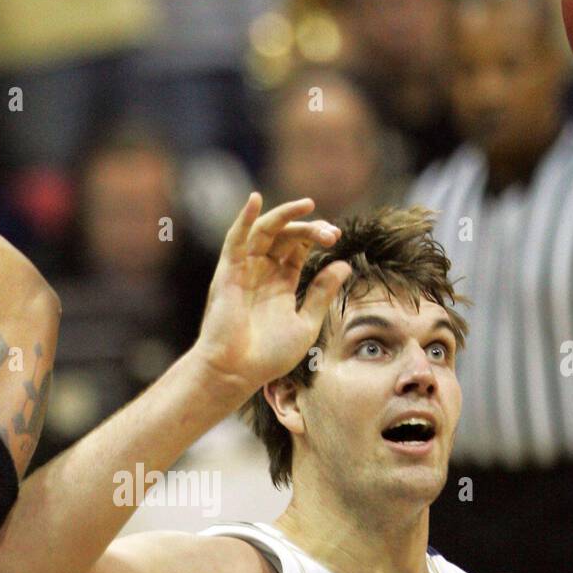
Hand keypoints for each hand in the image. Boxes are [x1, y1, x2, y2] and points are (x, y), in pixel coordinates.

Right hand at [194, 193, 350, 395]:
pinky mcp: (228, 273)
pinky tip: (255, 200)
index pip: (299, 247)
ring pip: (265, 232)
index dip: (316, 236)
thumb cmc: (268, 357)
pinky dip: (243, 219)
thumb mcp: (306, 324)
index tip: (335, 238)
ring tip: (308, 206)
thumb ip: (322, 293)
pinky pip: (235, 240)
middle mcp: (262, 272)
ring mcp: (244, 270)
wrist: (236, 372)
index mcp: (280, 283)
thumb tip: (344, 264)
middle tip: (330, 234)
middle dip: (309, 229)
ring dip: (286, 217)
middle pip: (286, 236)